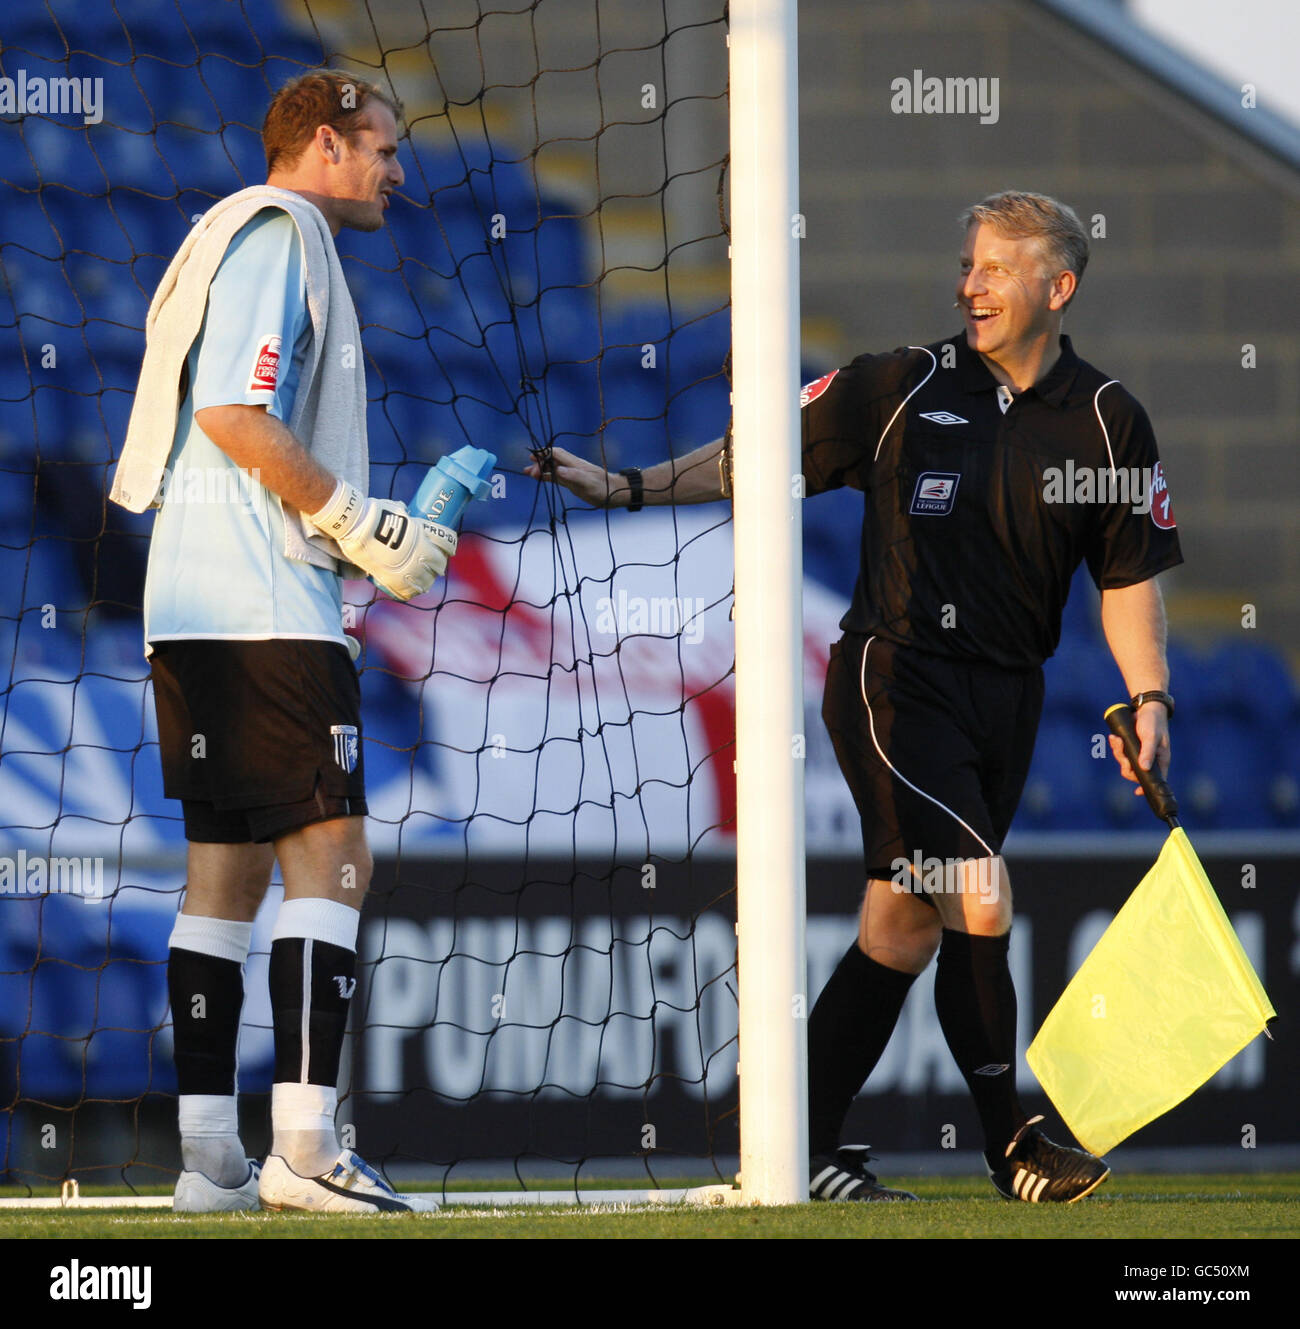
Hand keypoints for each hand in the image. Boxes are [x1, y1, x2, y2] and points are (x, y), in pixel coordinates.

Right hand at [308, 480, 456, 601]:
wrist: (356, 527)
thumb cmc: (374, 515)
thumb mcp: (396, 510)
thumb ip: (404, 515)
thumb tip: (405, 512)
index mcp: (424, 539)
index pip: (447, 545)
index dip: (448, 547)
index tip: (447, 549)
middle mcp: (419, 557)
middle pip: (438, 566)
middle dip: (437, 565)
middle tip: (433, 565)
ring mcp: (407, 571)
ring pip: (426, 582)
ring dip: (426, 580)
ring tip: (423, 579)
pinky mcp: (393, 582)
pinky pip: (408, 592)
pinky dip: (411, 591)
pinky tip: (412, 590)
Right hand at [525, 445, 625, 507]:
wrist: (615, 494)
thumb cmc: (603, 489)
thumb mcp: (588, 484)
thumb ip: (574, 476)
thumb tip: (558, 470)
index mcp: (575, 463)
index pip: (556, 453)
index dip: (543, 453)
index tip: (531, 456)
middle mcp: (572, 466)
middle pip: (552, 459)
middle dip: (539, 462)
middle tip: (529, 472)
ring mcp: (571, 473)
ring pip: (552, 468)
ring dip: (540, 469)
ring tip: (527, 473)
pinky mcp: (572, 481)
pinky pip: (556, 476)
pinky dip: (546, 476)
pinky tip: (538, 479)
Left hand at [1107, 701, 1170, 794]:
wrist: (1146, 707)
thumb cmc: (1153, 722)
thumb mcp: (1151, 736)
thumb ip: (1148, 752)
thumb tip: (1143, 769)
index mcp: (1160, 760)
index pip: (1155, 779)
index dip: (1146, 786)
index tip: (1138, 792)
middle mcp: (1150, 760)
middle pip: (1134, 771)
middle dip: (1124, 762)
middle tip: (1119, 747)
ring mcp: (1140, 754)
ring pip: (1125, 762)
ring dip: (1118, 752)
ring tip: (1115, 738)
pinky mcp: (1132, 747)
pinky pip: (1121, 752)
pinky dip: (1116, 746)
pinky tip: (1113, 738)